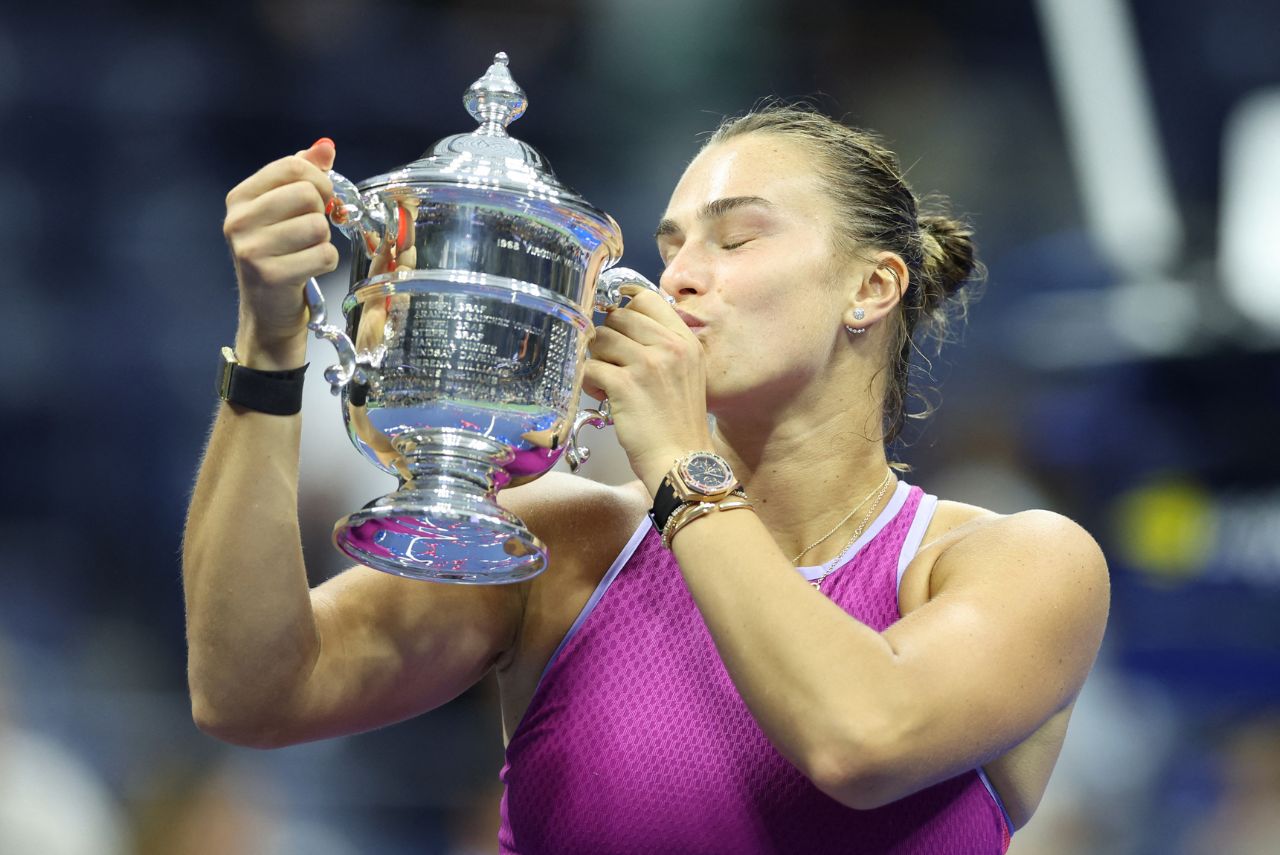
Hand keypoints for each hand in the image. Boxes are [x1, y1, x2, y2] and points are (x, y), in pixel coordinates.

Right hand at [224, 138, 337, 368]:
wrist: (267, 312)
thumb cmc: (279, 255)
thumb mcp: (284, 211)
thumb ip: (304, 175)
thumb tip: (326, 146)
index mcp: (240, 198)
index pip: (292, 166)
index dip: (318, 180)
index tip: (321, 199)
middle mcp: (238, 221)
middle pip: (307, 194)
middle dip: (322, 213)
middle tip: (312, 231)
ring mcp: (251, 249)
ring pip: (317, 226)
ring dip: (323, 241)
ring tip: (305, 252)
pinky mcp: (271, 275)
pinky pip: (323, 255)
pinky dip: (326, 263)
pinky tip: (309, 270)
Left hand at [582, 286, 713, 491]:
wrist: (683, 461)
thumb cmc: (679, 423)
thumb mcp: (686, 374)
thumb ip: (663, 347)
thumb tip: (623, 326)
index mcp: (685, 340)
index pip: (646, 299)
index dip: (624, 306)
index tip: (614, 321)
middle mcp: (669, 346)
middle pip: (618, 317)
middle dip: (607, 340)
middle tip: (612, 365)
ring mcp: (647, 363)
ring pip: (600, 340)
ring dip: (597, 361)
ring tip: (608, 385)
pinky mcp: (625, 383)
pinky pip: (590, 368)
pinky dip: (589, 382)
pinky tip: (603, 397)